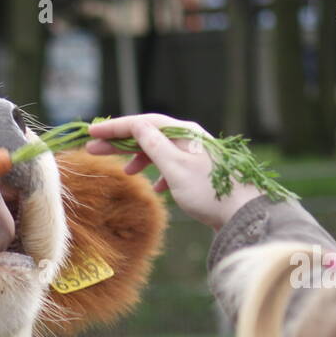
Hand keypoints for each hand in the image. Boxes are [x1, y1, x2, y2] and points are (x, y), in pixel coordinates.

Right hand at [87, 114, 262, 230]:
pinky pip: (171, 165)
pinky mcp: (199, 172)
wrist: (243, 213)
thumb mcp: (176, 168)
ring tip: (125, 172)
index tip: (91, 133)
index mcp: (183, 133)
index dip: (115, 127)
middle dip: (120, 142)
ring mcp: (195, 155)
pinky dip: (157, 172)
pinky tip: (155, 187)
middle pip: (148, 134)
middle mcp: (189, 138)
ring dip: (138, 158)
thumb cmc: (210, 191)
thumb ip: (154, 146)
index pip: (142, 123)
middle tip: (93, 150)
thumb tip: (137, 127)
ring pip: (159, 150)